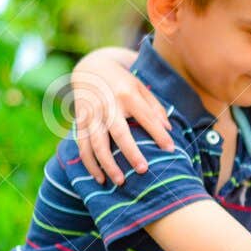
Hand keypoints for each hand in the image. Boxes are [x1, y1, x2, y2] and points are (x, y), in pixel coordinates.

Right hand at [72, 50, 174, 184]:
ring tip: (120, 182)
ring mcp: (92, 115)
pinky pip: (83, 147)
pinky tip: (100, 179)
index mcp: (127, 94)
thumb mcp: (141, 87)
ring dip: (107, 164)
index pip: (146, 117)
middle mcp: (108, 105)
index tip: (171, 149)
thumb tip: (169, 129)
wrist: (91, 68)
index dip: (159, 133)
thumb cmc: (123, 82)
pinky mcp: (80, 122)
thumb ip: (155, 107)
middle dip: (131, 152)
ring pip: (97, 144)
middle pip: (119, 132)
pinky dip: (90, 164)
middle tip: (143, 170)